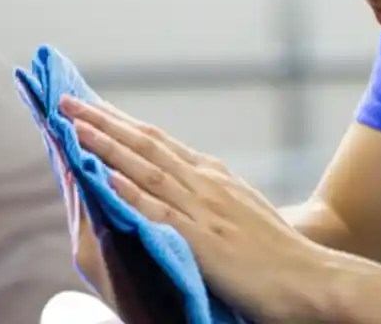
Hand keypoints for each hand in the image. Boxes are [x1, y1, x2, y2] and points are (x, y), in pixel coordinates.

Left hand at [61, 96, 330, 322]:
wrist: (314, 280)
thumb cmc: (281, 255)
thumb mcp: (242, 210)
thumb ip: (212, 195)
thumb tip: (185, 182)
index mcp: (213, 176)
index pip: (157, 141)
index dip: (121, 122)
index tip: (92, 105)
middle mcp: (205, 183)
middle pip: (145, 143)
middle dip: (103, 120)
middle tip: (66, 99)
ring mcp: (204, 209)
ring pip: (144, 168)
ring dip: (106, 144)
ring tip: (73, 125)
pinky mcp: (204, 240)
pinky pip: (159, 211)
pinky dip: (130, 191)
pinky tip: (104, 176)